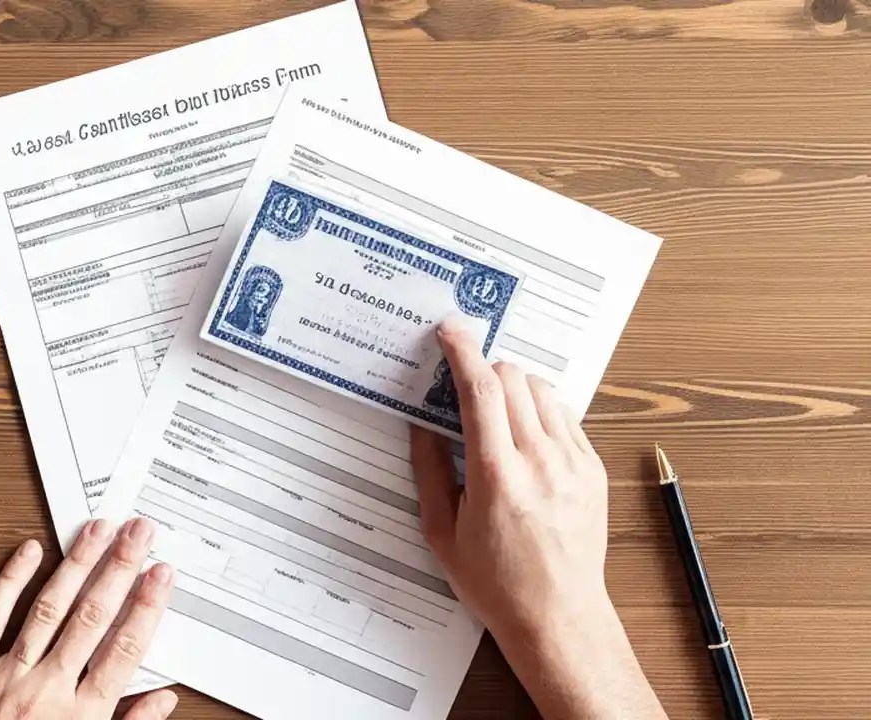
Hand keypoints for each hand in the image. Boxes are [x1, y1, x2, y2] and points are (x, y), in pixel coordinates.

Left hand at [0, 518, 178, 719]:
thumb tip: (164, 700)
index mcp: (82, 717)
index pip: (125, 649)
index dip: (147, 606)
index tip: (161, 574)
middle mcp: (46, 692)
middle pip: (93, 618)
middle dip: (120, 569)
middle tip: (137, 532)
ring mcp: (5, 679)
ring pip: (49, 609)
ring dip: (77, 564)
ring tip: (97, 531)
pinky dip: (10, 582)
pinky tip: (29, 552)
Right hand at [410, 317, 664, 719]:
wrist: (558, 615)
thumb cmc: (496, 582)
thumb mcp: (441, 531)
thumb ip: (429, 470)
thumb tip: (421, 424)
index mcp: (496, 475)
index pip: (480, 391)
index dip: (462, 351)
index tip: (449, 331)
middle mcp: (539, 461)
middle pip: (513, 378)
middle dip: (484, 368)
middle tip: (464, 383)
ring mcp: (573, 463)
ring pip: (541, 390)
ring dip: (513, 388)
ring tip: (495, 415)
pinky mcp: (592, 468)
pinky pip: (565, 415)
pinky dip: (540, 412)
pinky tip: (524, 438)